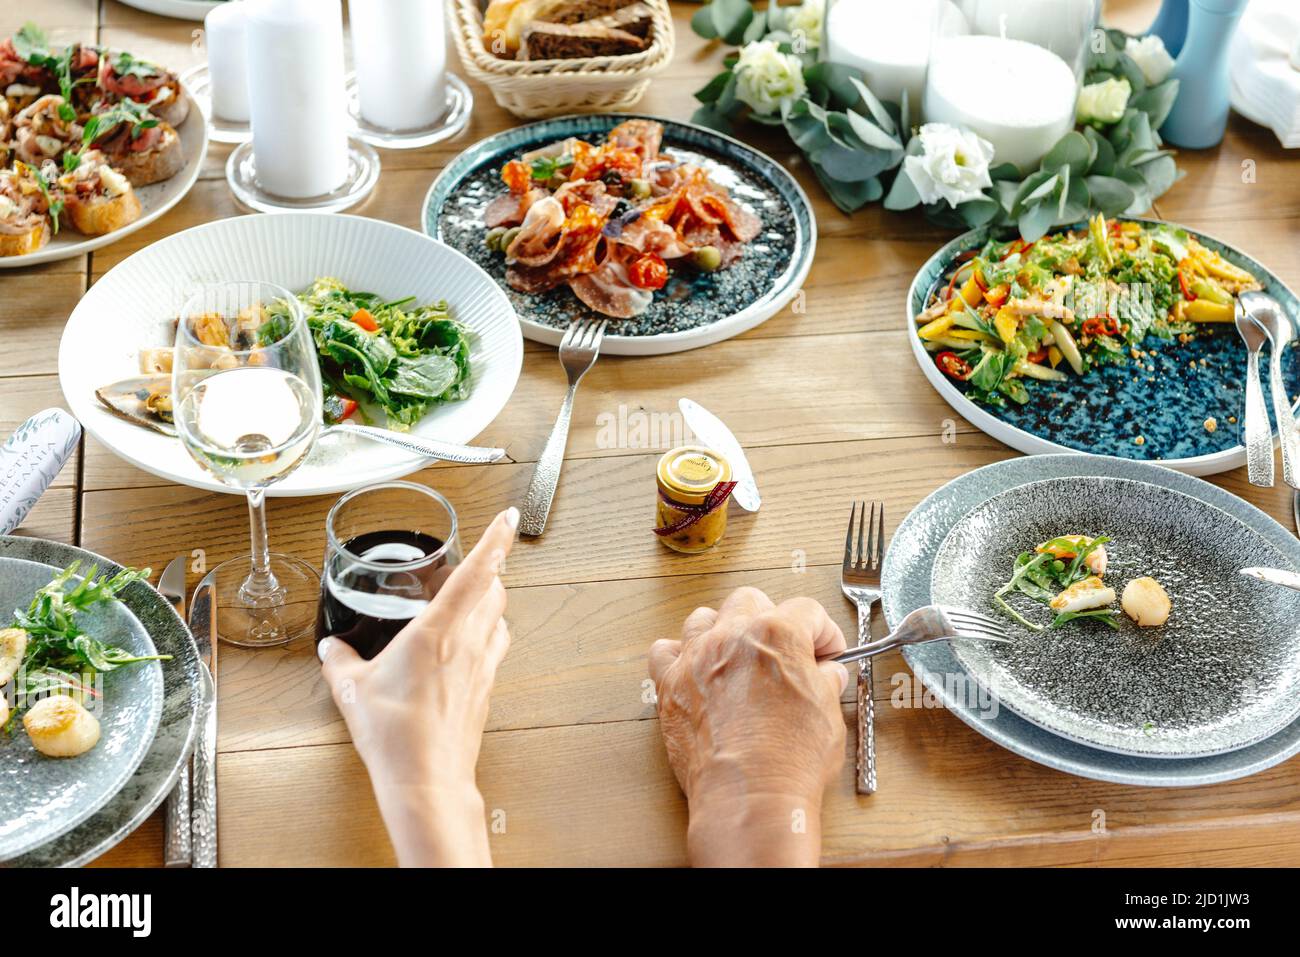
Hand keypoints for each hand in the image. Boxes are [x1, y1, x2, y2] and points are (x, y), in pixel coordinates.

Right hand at [318, 506, 518, 866]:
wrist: (427, 781)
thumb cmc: (395, 736)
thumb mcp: (353, 689)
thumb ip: (340, 662)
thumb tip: (331, 650)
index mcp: (440, 630)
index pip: (477, 571)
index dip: (496, 539)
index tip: (508, 517)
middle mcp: (470, 643)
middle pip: (496, 590)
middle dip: (491, 569)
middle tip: (474, 561)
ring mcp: (483, 667)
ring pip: (501, 617)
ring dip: (492, 600)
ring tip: (471, 597)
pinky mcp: (485, 690)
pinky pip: (496, 648)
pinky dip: (488, 634)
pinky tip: (468, 646)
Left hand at [649, 587, 848, 866]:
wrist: (748, 798)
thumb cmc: (790, 760)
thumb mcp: (828, 714)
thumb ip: (825, 683)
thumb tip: (826, 676)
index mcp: (777, 633)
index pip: (807, 611)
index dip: (823, 632)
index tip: (826, 653)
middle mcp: (732, 636)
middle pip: (750, 601)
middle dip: (772, 620)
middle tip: (784, 653)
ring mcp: (696, 658)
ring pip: (704, 619)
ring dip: (723, 632)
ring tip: (737, 659)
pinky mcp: (670, 685)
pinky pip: (664, 651)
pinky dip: (679, 656)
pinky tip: (695, 672)